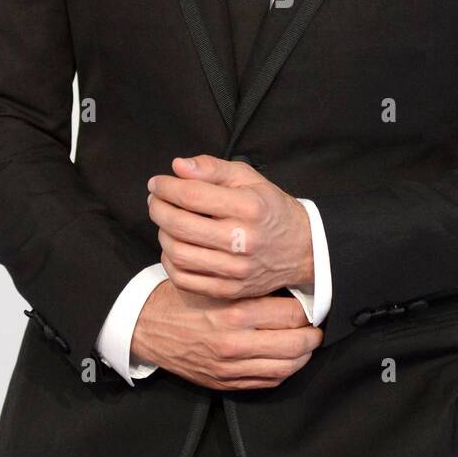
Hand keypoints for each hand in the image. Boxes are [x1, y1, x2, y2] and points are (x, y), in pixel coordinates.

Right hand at [130, 281, 321, 389]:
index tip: (312, 302)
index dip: (308, 308)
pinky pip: (268, 382)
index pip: (292, 313)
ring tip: (306, 343)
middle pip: (296, 343)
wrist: (147, 327)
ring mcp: (231, 367)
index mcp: (235, 312)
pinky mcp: (225, 382)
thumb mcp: (214, 282)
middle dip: (313, 334)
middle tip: (316, 325)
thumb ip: (249, 286)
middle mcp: (236, 342)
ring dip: (303, 355)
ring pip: (287, 367)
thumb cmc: (181, 299)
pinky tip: (286, 359)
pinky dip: (284, 371)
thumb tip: (287, 286)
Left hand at [146, 154, 313, 299]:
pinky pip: (184, 279)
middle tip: (155, 200)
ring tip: (166, 222)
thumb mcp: (248, 178)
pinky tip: (174, 247)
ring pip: (178, 253)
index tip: (157, 183)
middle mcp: (242, 240)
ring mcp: (235, 270)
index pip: (191, 195)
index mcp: (248, 207)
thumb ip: (212, 168)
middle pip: (179, 225)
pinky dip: (170, 262)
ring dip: (162, 234)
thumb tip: (177, 166)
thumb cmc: (270, 208)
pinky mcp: (229, 290)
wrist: (302, 248)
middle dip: (158, 208)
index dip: (165, 187)